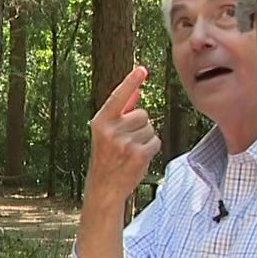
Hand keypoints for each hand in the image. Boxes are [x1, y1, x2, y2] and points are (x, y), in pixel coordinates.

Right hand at [82, 66, 158, 206]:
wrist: (104, 188)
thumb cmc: (106, 157)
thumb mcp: (107, 133)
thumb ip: (121, 111)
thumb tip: (136, 91)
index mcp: (100, 122)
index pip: (118, 97)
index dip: (131, 82)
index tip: (142, 70)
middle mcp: (111, 130)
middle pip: (142, 114)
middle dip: (140, 125)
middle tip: (126, 141)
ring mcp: (125, 143)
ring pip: (150, 128)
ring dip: (145, 138)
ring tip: (130, 151)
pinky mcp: (138, 155)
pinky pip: (155, 141)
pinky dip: (151, 149)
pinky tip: (138, 158)